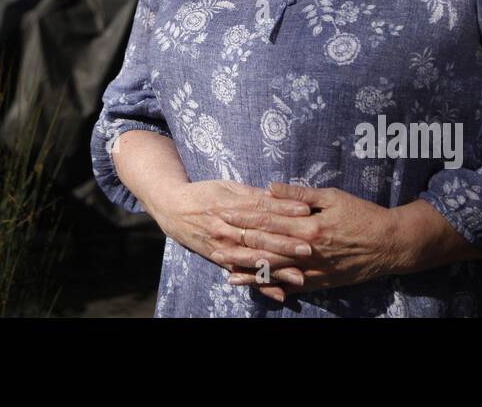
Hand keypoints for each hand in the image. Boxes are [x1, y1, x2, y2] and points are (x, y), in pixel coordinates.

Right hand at [149, 179, 313, 301]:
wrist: (172, 209)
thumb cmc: (204, 193)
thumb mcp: (227, 187)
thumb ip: (252, 194)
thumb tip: (279, 194)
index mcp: (230, 206)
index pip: (261, 209)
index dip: (283, 210)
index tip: (306, 212)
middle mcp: (226, 228)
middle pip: (259, 236)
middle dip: (285, 244)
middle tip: (309, 248)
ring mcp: (223, 247)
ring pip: (253, 259)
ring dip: (277, 269)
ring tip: (300, 276)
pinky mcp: (221, 260)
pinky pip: (244, 274)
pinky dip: (260, 285)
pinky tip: (278, 294)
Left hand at [211, 182, 400, 301]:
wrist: (390, 245)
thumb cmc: (363, 215)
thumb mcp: (332, 196)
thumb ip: (299, 195)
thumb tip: (269, 188)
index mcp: (309, 225)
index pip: (268, 220)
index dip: (243, 216)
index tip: (222, 212)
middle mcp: (307, 250)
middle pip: (265, 246)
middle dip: (237, 242)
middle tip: (213, 239)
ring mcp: (313, 269)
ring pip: (274, 270)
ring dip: (248, 269)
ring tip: (225, 268)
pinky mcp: (319, 282)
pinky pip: (290, 286)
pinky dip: (270, 286)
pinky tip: (254, 287)